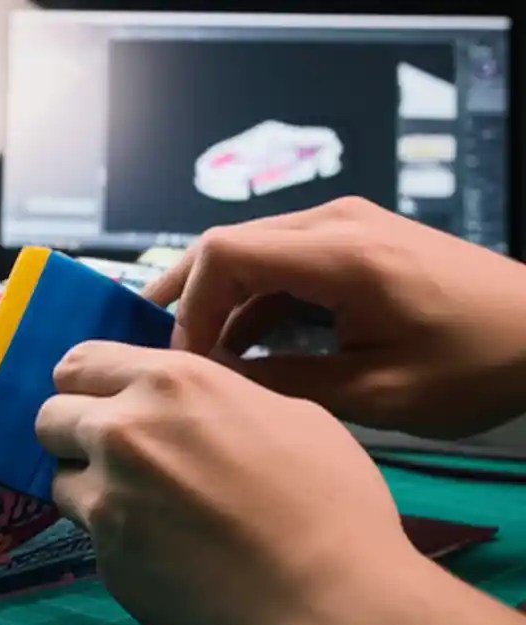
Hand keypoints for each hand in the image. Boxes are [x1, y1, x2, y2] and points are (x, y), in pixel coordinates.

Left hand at [36, 342, 412, 624]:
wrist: (330, 604)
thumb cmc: (330, 504)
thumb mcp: (289, 415)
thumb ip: (218, 396)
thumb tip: (189, 402)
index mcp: (169, 383)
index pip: (78, 361)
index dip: (88, 383)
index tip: (104, 401)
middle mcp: (122, 431)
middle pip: (49, 417)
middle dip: (74, 433)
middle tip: (116, 456)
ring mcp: (106, 498)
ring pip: (60, 478)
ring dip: (88, 487)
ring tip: (144, 509)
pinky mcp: (104, 558)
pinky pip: (88, 536)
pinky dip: (114, 540)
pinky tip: (165, 553)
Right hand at [143, 196, 525, 438]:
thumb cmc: (474, 366)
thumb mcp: (376, 393)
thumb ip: (285, 383)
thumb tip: (213, 382)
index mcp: (341, 254)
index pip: (223, 252)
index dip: (186, 304)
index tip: (180, 361)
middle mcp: (334, 223)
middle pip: (226, 244)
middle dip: (187, 301)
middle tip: (158, 353)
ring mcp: (346, 225)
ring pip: (250, 252)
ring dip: (218, 302)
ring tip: (196, 359)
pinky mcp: (355, 239)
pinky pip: (281, 261)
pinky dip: (253, 300)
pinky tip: (243, 348)